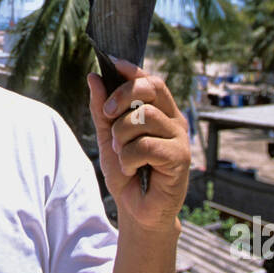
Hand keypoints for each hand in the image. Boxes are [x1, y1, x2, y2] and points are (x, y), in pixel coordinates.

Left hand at [87, 59, 189, 232]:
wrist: (137, 210)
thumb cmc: (127, 173)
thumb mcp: (107, 138)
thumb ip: (102, 110)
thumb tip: (94, 77)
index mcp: (161, 112)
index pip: (151, 81)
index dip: (132, 70)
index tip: (112, 62)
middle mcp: (174, 121)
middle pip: (152, 88)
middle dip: (122, 97)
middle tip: (108, 115)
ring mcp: (179, 139)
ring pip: (144, 117)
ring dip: (121, 136)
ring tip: (121, 154)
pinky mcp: (180, 158)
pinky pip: (146, 145)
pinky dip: (129, 158)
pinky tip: (132, 170)